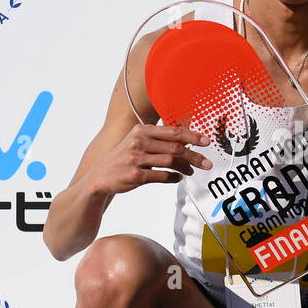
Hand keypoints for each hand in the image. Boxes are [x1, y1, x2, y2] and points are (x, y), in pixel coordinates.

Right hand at [94, 123, 212, 194]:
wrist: (100, 176)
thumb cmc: (124, 158)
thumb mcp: (138, 142)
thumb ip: (160, 140)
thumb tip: (186, 141)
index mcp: (141, 130)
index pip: (174, 131)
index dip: (193, 136)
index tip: (206, 141)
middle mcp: (139, 142)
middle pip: (176, 147)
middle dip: (195, 156)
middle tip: (206, 163)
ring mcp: (136, 159)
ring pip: (171, 161)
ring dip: (185, 167)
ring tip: (190, 171)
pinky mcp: (135, 175)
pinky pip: (162, 176)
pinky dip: (173, 178)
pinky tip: (176, 178)